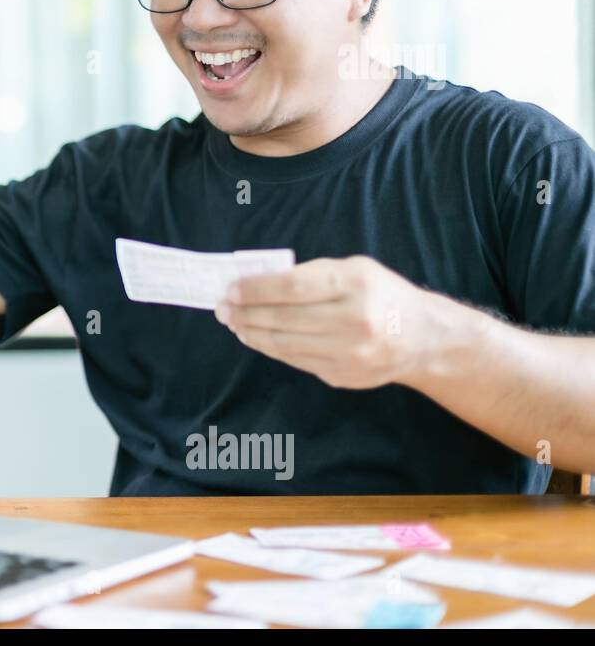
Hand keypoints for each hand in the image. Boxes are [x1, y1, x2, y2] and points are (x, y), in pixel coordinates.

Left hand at [215, 255, 443, 389]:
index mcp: (355, 285)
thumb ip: (310, 274)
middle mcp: (354, 320)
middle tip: (222, 307)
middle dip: (245, 313)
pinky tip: (255, 337)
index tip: (230, 289)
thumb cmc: (381, 294)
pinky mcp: (341, 375)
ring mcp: (348, 353)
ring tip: (233, 322)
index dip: (256, 289)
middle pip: (284, 318)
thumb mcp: (354, 270)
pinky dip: (270, 348)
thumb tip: (256, 281)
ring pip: (284, 343)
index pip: (293, 287)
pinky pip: (294, 360)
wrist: (423, 338)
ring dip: (251, 333)